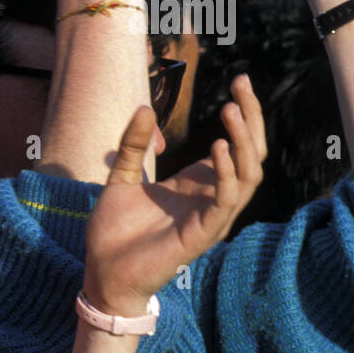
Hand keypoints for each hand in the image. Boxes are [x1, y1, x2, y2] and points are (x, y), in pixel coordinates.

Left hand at [84, 76, 265, 315]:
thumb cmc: (114, 232)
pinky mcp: (202, 233)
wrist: (103, 272)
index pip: (234, 144)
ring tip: (231, 111)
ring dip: (243, 141)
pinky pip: (226, 200)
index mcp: (196, 184)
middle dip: (250, 118)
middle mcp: (210, 198)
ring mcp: (211, 216)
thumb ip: (132, 146)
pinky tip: (216, 148)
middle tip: (241, 85)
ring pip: (247, 175)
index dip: (242, 113)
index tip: (238, 80)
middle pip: (249, 153)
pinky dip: (226, 173)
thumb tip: (145, 108)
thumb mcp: (120, 178)